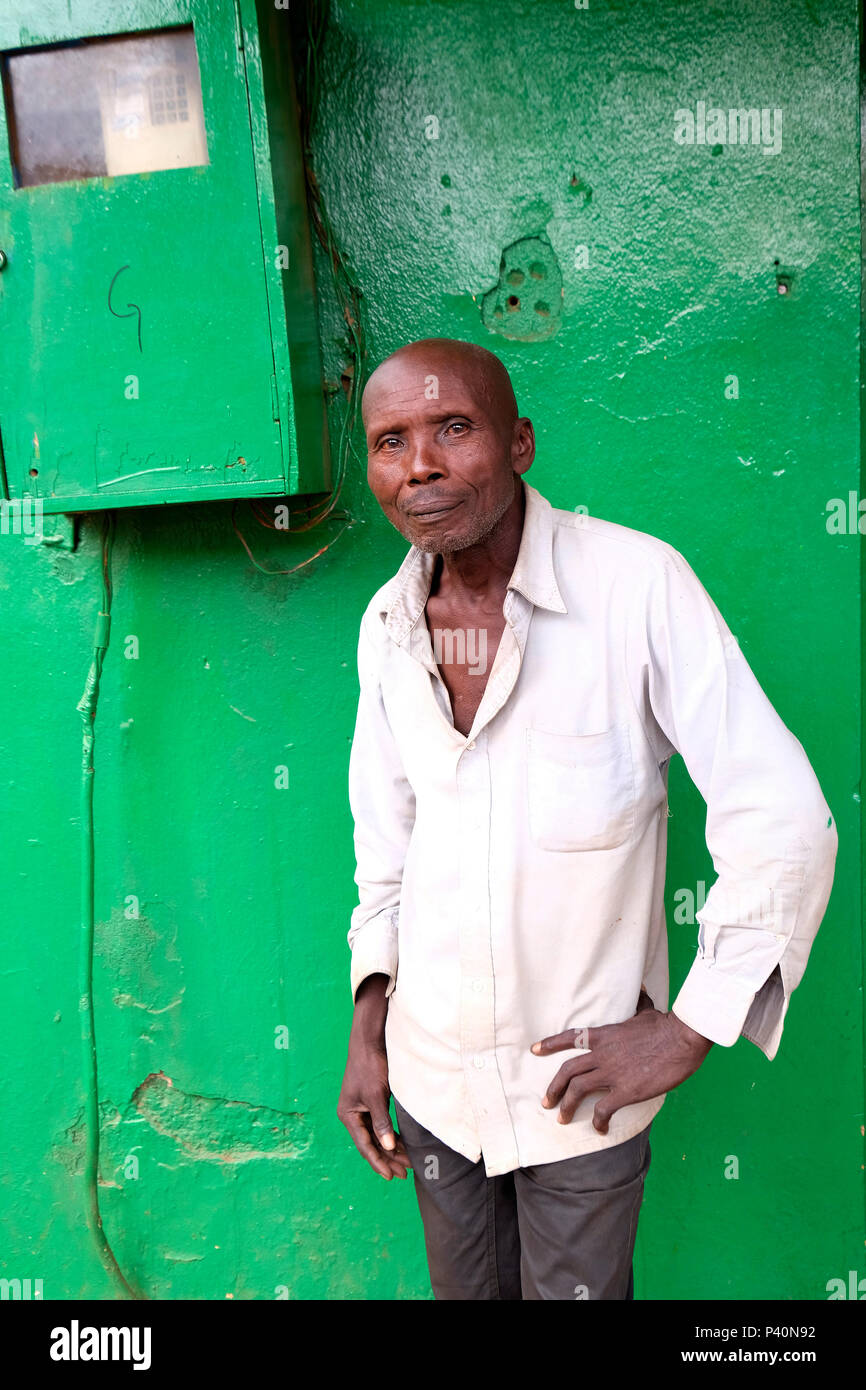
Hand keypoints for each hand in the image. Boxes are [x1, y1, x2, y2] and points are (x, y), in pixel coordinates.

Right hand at [337, 974, 411, 1180]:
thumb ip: (381, 1121)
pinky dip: (391, 1135)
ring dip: (391, 1148)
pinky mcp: (372, 1100)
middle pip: (371, 1143)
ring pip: (377, 1135)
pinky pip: (380, 1125)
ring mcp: (362, 1108)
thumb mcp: (376, 1095)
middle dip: (388, 1158)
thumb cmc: (370, 1065)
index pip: (365, 1146)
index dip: (379, 1162)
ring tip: (406, 1163)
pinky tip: (401, 1143)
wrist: (370, 1039)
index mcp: (348, 1115)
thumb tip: (387, 1147)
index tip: (391, 1176)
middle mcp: (353, 1114)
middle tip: (405, 1173)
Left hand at [531, 999, 712, 1134]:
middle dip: (554, 1088)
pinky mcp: (626, 1090)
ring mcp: (612, 1073)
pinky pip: (604, 1109)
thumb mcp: (647, 1012)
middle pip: (567, 1071)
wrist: (682, 1038)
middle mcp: (603, 1054)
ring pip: (577, 1090)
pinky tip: (599, 1128)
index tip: (534, 1050)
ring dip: (567, 1106)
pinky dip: (598, 1121)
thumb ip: (639, 1005)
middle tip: (546, 1102)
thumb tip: (642, 990)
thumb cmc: (667, 1026)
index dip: (550, 1044)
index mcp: (605, 1036)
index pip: (571, 1038)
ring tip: (563, 1119)